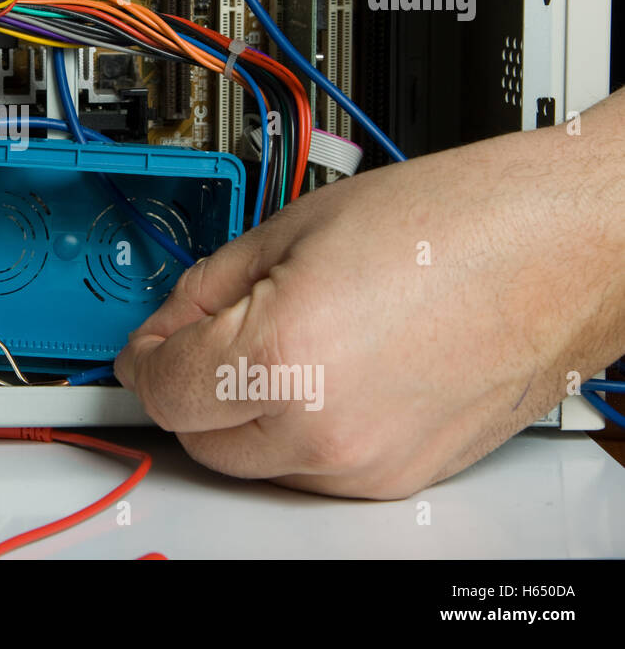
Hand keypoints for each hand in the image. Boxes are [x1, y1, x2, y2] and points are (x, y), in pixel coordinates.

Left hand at [115, 94, 624, 498]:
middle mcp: (322, 426)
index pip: (162, 390)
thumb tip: (164, 329)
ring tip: (283, 343)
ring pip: (252, 464)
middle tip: (205, 338)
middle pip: (198, 439)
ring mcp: (366, 462)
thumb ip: (204, 289)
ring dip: (241, 416)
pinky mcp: (402, 477)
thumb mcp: (290, 227)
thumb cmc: (449, 223)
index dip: (144, 360)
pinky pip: (312, 470)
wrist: (556, 250)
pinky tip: (326, 371)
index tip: (148, 345)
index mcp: (282, 355)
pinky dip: (298, 432)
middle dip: (188, 390)